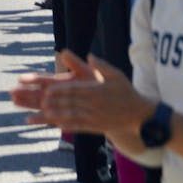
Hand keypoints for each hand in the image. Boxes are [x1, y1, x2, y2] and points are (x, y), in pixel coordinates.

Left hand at [34, 51, 151, 136]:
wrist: (142, 115)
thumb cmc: (127, 93)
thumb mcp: (117, 75)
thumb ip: (102, 65)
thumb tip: (90, 55)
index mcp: (96, 90)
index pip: (74, 89)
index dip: (60, 90)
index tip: (47, 89)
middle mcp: (94, 104)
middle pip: (71, 102)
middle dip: (55, 102)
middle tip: (40, 101)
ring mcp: (96, 117)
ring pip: (74, 115)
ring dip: (59, 114)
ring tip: (45, 113)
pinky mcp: (98, 127)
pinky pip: (82, 127)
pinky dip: (70, 126)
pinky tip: (59, 126)